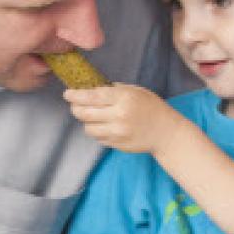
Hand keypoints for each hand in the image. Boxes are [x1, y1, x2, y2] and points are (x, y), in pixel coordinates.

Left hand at [63, 84, 185, 153]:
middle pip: (84, 113)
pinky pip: (98, 138)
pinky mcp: (117, 145)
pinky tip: (105, 126)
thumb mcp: (135, 91)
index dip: (75, 95)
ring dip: (87, 121)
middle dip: (76, 108)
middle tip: (75, 105)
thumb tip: (90, 88)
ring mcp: (117, 133)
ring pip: (88, 128)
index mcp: (123, 98)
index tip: (67, 94)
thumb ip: (113, 89)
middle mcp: (119, 116)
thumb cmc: (151, 107)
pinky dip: (97, 131)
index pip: (91, 97)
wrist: (166, 132)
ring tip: (94, 116)